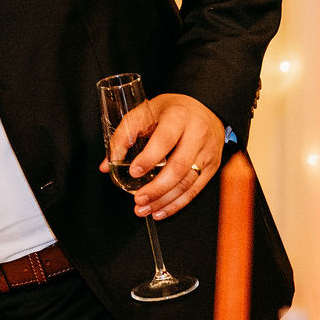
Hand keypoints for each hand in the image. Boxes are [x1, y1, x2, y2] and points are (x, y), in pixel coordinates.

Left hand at [100, 92, 225, 220]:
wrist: (207, 109)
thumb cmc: (172, 110)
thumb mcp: (146, 112)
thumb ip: (125, 135)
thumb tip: (107, 164)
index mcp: (178, 117)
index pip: (164, 140)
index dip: (149, 158)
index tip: (134, 172)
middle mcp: (197, 135)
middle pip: (179, 167)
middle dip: (157, 188)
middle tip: (138, 199)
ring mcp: (207, 153)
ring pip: (188, 183)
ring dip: (165, 200)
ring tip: (145, 209)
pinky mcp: (212, 167)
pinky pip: (195, 190)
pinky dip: (177, 203)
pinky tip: (161, 210)